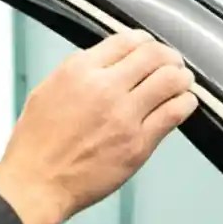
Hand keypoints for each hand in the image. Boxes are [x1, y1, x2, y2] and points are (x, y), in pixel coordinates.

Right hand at [0, 31, 197, 223]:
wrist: (37, 183)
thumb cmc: (37, 145)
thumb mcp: (46, 91)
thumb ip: (78, 73)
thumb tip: (105, 62)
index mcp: (79, 72)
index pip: (127, 40)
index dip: (145, 41)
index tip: (149, 47)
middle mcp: (104, 88)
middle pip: (154, 55)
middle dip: (167, 56)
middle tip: (172, 62)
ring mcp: (124, 116)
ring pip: (171, 80)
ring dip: (181, 77)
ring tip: (181, 81)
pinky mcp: (139, 143)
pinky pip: (175, 113)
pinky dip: (185, 103)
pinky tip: (183, 103)